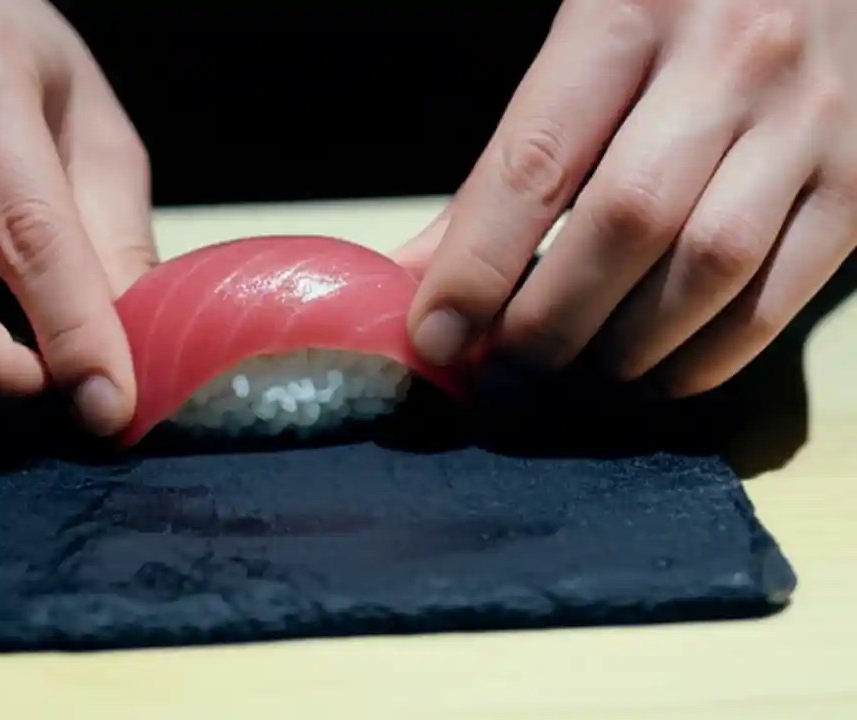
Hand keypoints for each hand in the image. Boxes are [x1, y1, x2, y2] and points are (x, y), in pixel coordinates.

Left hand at [397, 0, 856, 395]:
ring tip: (576, 375)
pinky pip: (779, 296)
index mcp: (630, 10)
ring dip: (626, 348)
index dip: (477, 267)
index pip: (536, 162)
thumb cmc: (683, 2)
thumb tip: (421, 278)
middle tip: (503, 374)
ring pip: (707, 268)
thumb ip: (512, 157)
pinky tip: (658, 372)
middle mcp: (730, 57)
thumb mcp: (588, 37)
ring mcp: (810, 116)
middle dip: (548, 322)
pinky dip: (708, 355)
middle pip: (624, 222)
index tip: (437, 338)